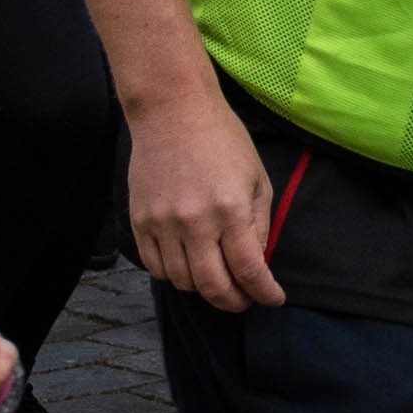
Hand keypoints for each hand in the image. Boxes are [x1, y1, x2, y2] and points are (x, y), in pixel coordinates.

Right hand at [129, 74, 284, 309]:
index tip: (273, 299)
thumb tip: (257, 263)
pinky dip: (173, 276)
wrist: (172, 110)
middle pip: (214, 287)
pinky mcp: (139, 219)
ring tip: (216, 280)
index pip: (249, 271)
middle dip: (235, 303)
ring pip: (182, 282)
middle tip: (244, 300)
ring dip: (204, 290)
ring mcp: (163, 223)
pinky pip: (154, 266)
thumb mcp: (257, 178)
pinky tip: (187, 266)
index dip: (265, 293)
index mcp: (230, 209)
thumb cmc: (222, 138)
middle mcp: (195, 222)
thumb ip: (259, 224)